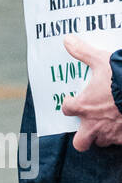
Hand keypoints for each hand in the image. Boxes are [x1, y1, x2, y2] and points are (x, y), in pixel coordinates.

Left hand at [61, 35, 121, 150]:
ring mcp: (112, 134)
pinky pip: (120, 141)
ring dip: (103, 134)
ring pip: (102, 142)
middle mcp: (95, 124)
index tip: (71, 100)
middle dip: (82, 137)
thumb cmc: (120, 77)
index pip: (66, 110)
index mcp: (84, 107)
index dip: (67, 105)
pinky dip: (121, 135)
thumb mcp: (101, 60)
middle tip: (87, 127)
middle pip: (81, 142)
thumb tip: (68, 40)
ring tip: (109, 123)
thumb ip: (83, 52)